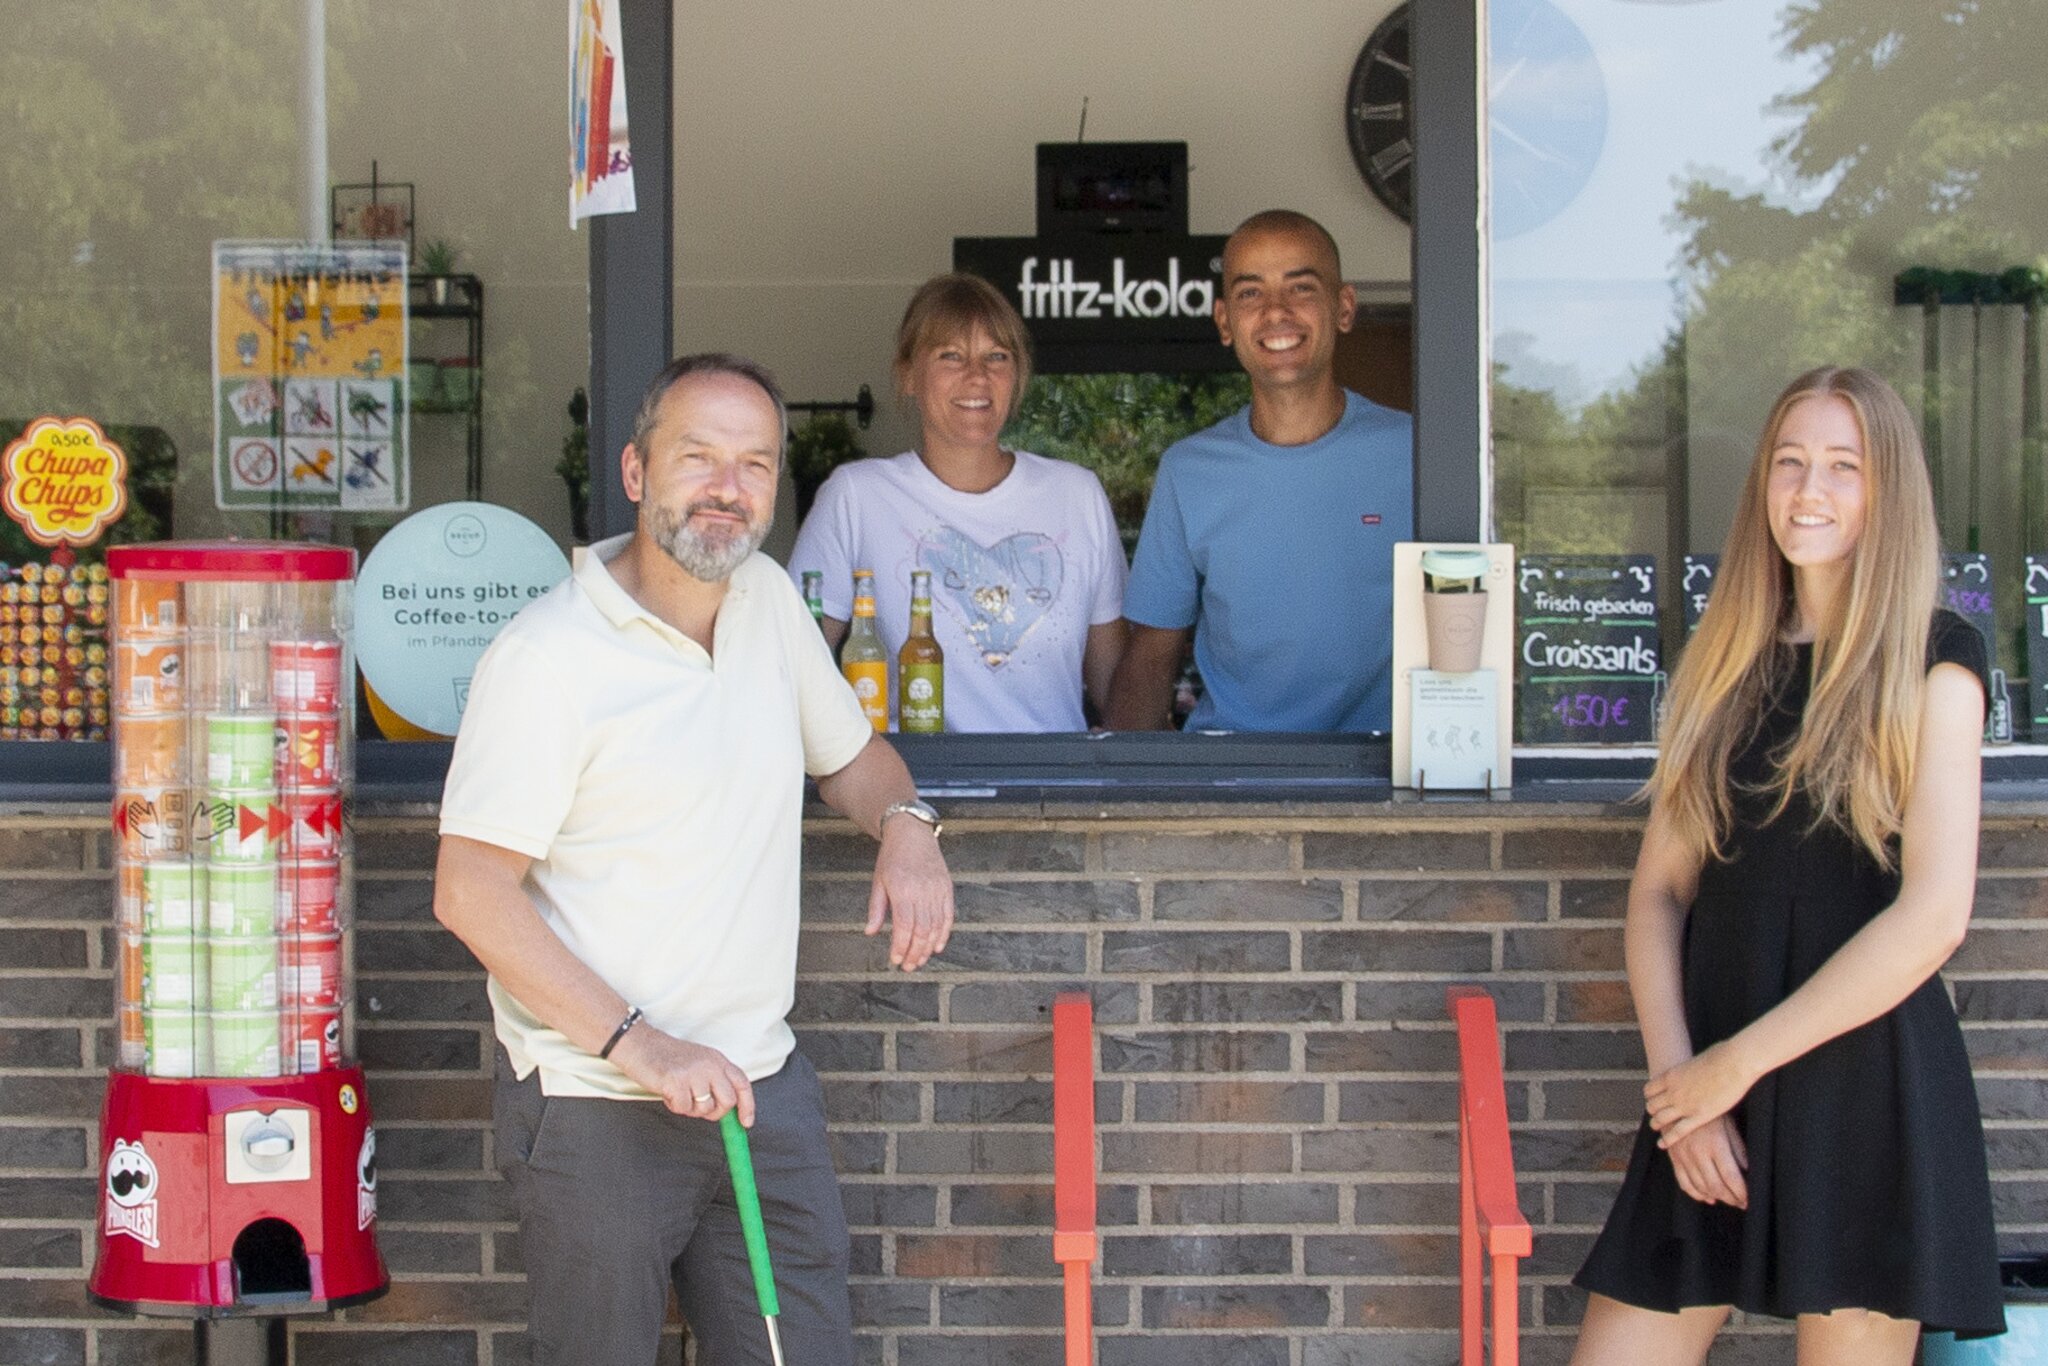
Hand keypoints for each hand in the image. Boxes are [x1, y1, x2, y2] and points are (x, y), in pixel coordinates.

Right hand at [610, 1026, 754, 1126]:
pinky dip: (674, 1106)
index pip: (742, 1084)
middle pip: (727, 1102)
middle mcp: (710, 1065)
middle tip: (697, 1107)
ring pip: (704, 1109)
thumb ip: (715, 1081)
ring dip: (690, 1108)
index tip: (746, 1123)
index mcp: (717, 1059)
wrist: (640, 1045)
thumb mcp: (699, 1063)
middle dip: (714, 1112)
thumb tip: (726, 1109)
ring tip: (678, 1093)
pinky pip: (683, 1108)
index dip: (748, 1106)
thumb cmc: (668, 1057)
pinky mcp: (677, 1082)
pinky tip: (668, 1092)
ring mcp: (694, 1073)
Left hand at [867, 816, 953, 970]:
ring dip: (928, 948)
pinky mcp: (947, 888)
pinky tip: (937, 947)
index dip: (901, 946)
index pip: (904, 926)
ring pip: (936, 927)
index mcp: (902, 889)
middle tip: (908, 966)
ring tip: (920, 960)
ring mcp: (937, 890)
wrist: (913, 833)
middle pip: (922, 931)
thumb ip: (876, 909)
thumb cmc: (892, 858)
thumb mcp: (878, 881)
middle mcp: (922, 891)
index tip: (896, 960)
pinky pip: (948, 917)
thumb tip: (870, 932)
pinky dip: (944, 934)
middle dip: (915, 953)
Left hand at [1644, 1041, 1753, 1149]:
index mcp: (1671, 1076)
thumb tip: (1695, 1067)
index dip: (1651, 1096)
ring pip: (1660, 1119)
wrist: (1733, 1063)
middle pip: (1652, 1106)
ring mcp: (1684, 1105)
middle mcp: (1673, 1091)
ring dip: (1656, 1124)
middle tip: (1656, 1114)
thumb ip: (1690, 1068)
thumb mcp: (1696, 1060)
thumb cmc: (1721, 1056)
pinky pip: (1678, 1132)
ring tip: (1656, 1127)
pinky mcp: (1699, 1116)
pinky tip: (1663, 1144)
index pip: (1649, 1090)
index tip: (1655, 1099)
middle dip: (1653, 1110)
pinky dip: (1668, 1139)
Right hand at [1666, 1115, 1748, 1207]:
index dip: (1741, 1193)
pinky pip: (1683, 1182)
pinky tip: (1707, 1197)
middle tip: (1741, 1203)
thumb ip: (1738, 1150)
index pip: (1730, 1177)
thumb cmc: (1710, 1112)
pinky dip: (1696, 1194)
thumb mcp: (1729, 1126)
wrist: (1681, 1100)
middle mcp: (1698, 1153)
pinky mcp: (1674, 1157)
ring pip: (1700, 1187)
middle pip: (1716, 1186)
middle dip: (1731, 1199)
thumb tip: (1747, 1172)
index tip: (1749, 1200)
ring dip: (1715, 1197)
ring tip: (1727, 1200)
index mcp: (1715, 1144)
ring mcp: (1684, 1156)